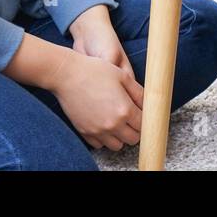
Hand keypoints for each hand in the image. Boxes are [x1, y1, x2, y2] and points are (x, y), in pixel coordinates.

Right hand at [47, 5, 144, 150]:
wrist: (67, 75)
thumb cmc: (95, 71)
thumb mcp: (122, 76)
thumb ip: (138, 92)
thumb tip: (149, 104)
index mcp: (124, 110)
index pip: (143, 126)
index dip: (145, 120)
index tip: (142, 113)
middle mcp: (112, 124)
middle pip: (133, 139)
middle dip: (135, 130)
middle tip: (132, 119)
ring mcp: (97, 130)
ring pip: (117, 146)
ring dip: (120, 137)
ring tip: (118, 122)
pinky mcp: (84, 132)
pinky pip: (99, 145)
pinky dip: (104, 139)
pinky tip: (104, 125)